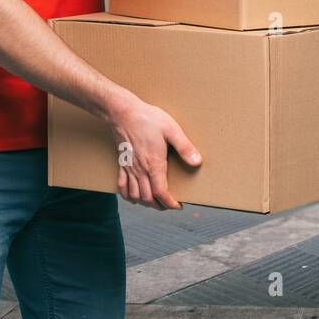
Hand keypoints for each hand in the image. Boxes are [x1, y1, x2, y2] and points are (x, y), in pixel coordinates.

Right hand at [106, 94, 201, 209]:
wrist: (123, 112)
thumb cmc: (148, 119)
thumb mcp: (171, 130)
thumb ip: (184, 147)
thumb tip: (197, 162)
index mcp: (154, 164)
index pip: (160, 193)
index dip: (170, 203)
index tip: (178, 205)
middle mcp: (140, 170)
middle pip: (147, 198)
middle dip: (160, 206)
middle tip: (170, 204)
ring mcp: (129, 168)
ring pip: (134, 195)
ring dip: (145, 203)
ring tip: (156, 202)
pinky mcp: (122, 164)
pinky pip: (121, 187)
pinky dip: (128, 196)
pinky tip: (134, 196)